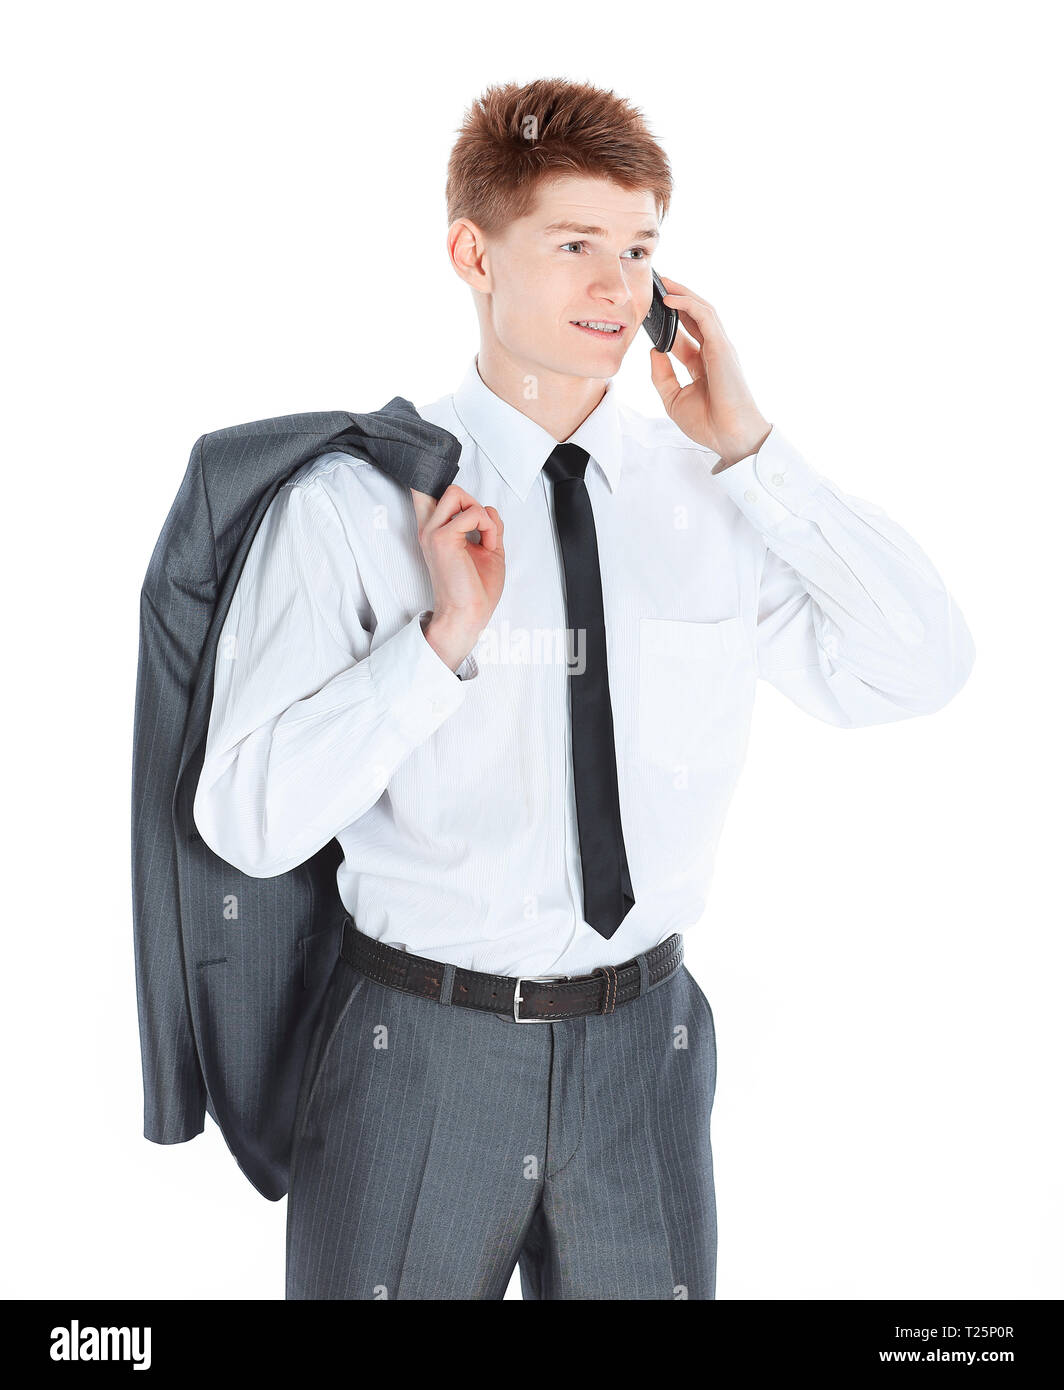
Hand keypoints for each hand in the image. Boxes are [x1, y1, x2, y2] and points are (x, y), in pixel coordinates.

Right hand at [409, 484, 504, 669]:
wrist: (469, 615)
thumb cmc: (476, 590)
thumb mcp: (488, 550)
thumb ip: (488, 527)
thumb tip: (489, 508)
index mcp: (436, 532)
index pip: (424, 493)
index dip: (438, 484)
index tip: (458, 498)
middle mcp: (430, 530)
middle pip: (450, 489)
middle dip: (474, 504)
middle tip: (482, 531)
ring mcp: (433, 533)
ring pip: (457, 493)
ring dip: (480, 513)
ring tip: (485, 539)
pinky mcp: (443, 538)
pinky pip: (474, 513)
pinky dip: (488, 527)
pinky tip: (487, 546)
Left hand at [648, 275, 772, 466]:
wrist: (730, 437)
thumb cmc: (709, 423)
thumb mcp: (674, 399)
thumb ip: (662, 376)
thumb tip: (652, 351)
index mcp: (703, 364)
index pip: (684, 335)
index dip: (667, 321)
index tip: (648, 311)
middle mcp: (713, 351)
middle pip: (694, 316)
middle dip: (676, 299)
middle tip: (655, 285)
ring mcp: (720, 347)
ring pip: (701, 310)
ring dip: (682, 293)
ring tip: (661, 282)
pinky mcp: (722, 346)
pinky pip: (705, 317)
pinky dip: (687, 304)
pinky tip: (669, 300)